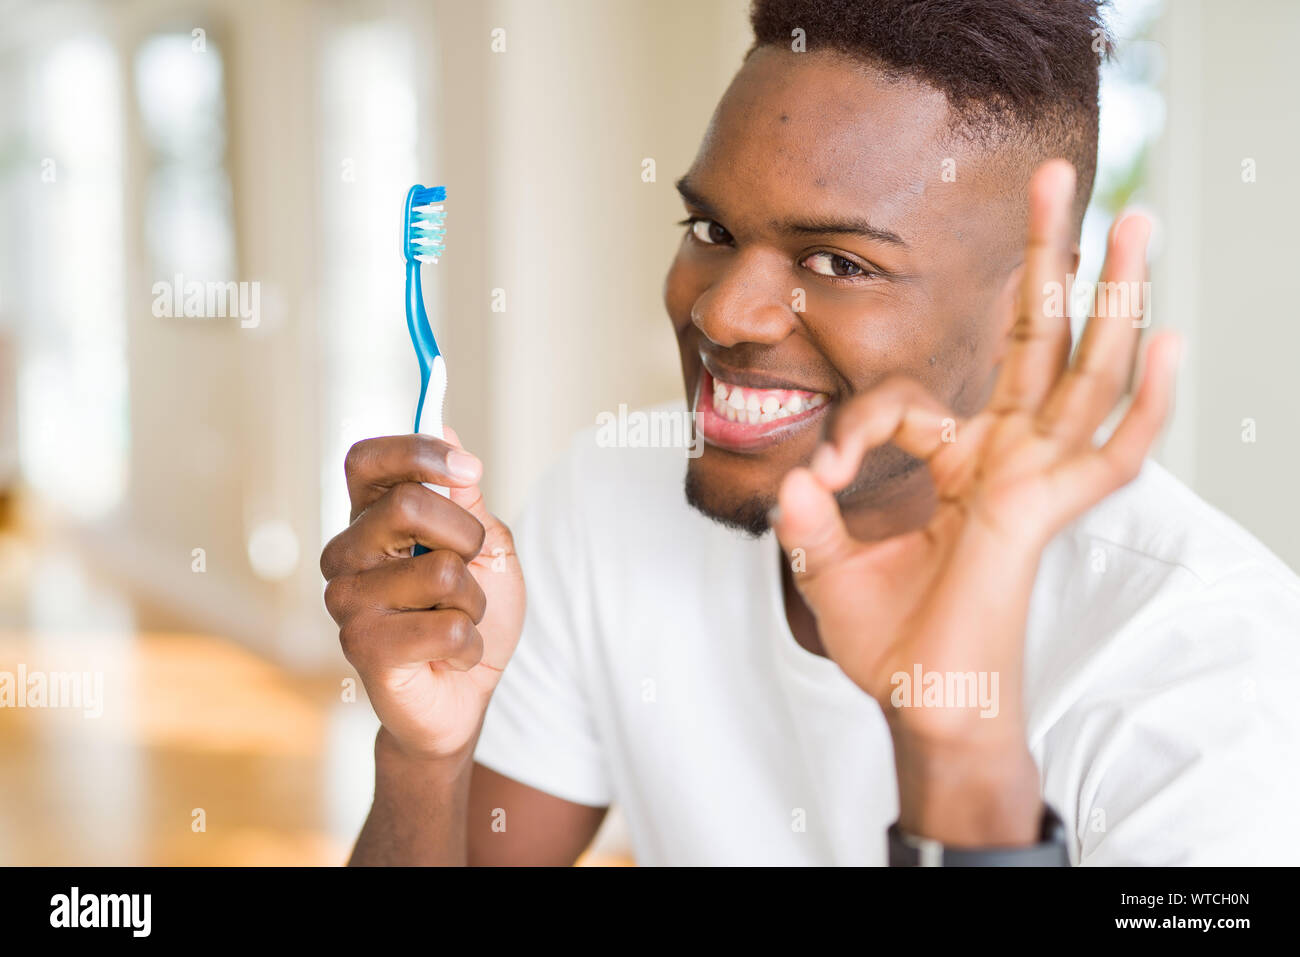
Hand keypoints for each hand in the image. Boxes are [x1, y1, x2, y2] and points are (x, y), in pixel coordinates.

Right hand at [321, 427, 524, 761]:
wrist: (463, 698)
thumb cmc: (471, 616)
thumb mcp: (486, 547)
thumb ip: (465, 497)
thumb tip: (445, 426)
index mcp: (369, 519)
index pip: (366, 459)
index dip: (418, 452)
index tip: (470, 470)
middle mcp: (346, 554)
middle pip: (407, 503)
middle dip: (468, 536)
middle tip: (472, 570)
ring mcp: (347, 601)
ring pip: (443, 571)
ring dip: (475, 601)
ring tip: (458, 621)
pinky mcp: (362, 647)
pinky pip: (449, 625)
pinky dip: (471, 643)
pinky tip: (451, 655)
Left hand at [771, 160, 1180, 840]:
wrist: (919, 700)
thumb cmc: (888, 638)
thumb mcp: (828, 565)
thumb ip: (809, 517)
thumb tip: (795, 478)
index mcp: (961, 463)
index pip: (912, 400)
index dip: (858, 424)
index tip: (821, 474)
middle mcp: (1007, 459)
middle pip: (1039, 339)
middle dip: (1049, 256)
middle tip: (1062, 174)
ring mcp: (1034, 480)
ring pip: (1087, 373)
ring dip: (1111, 296)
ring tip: (1135, 219)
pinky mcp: (1047, 513)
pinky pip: (1111, 455)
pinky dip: (1144, 405)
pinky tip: (1166, 338)